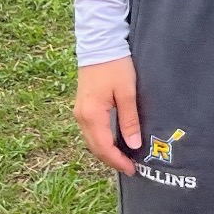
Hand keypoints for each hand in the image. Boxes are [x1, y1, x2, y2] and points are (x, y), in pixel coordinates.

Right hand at [74, 56, 141, 173]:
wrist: (100, 44)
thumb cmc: (115, 66)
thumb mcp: (127, 92)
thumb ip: (129, 120)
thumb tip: (133, 144)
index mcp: (91, 115)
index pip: (104, 147)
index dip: (117, 161)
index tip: (132, 169)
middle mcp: (81, 117)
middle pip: (95, 147)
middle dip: (111, 160)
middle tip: (129, 168)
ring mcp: (80, 112)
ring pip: (91, 140)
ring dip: (106, 151)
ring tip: (123, 158)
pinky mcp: (83, 107)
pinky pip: (91, 131)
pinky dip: (101, 140)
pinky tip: (113, 141)